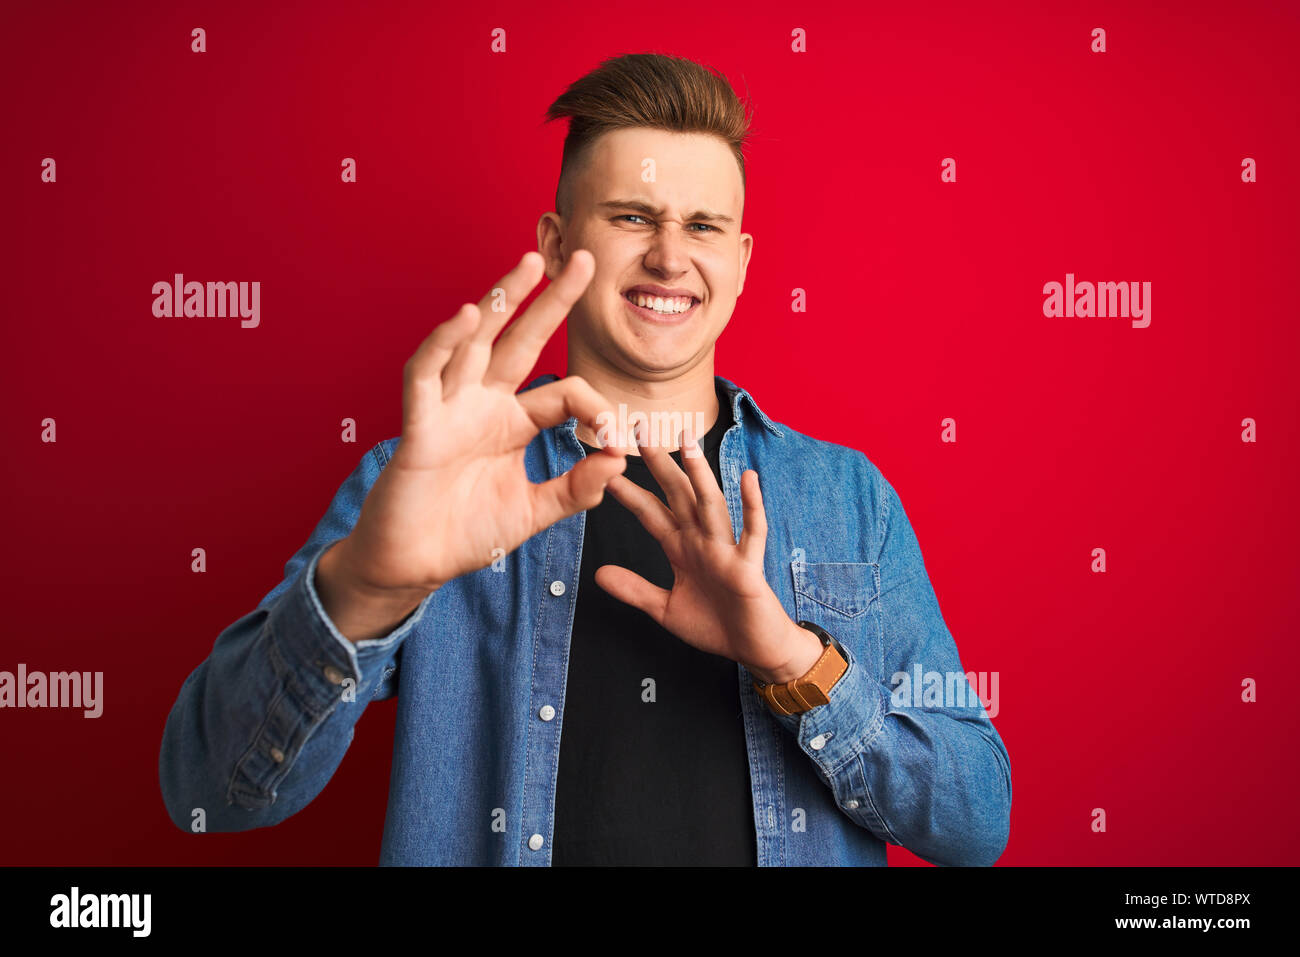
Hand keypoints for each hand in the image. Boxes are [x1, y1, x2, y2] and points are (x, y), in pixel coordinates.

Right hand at [335, 249, 628, 597]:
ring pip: (474, 342)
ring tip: (527, 263)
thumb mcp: (535, 512)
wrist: (415, 566)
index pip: (565, 393)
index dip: (597, 409)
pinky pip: (426, 376)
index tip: (621, 439)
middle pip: (521, 340)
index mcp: (513, 422)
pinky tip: (468, 317)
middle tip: (583, 259)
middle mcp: (483, 405)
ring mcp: (449, 410)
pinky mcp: (419, 426)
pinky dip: (444, 344)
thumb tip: (618, 457)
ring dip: (499, 301)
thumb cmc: (467, 534)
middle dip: (551, 300)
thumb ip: (576, 488)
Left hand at [595, 428, 823, 684]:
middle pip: (678, 496)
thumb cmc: (716, 625)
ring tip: (686, 443)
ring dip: (699, 474)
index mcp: (683, 549)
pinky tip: (748, 478)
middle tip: (640, 431)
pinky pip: (752, 532)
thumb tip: (599, 574)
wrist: (754, 650)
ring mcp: (727, 550)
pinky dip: (752, 505)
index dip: (629, 493)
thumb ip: (635, 590)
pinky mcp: (749, 566)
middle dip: (660, 465)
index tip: (605, 468)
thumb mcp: (666, 609)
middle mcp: (703, 541)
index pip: (651, 514)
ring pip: (711, 505)